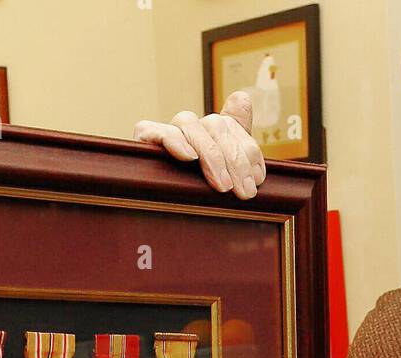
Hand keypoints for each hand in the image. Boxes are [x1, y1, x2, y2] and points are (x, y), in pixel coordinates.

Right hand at [133, 90, 264, 198]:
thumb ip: (241, 145)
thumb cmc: (197, 200)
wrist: (161, 216)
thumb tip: (242, 98)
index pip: (232, 125)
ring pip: (189, 123)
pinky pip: (153, 128)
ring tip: (223, 185)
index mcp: (210, 133)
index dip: (248, 149)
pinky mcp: (143, 138)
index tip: (257, 179)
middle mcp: (190, 127)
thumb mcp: (227, 178)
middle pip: (216, 125)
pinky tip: (189, 157)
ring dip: (211, 155)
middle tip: (245, 192)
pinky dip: (174, 140)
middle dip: (236, 160)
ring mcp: (166, 130)